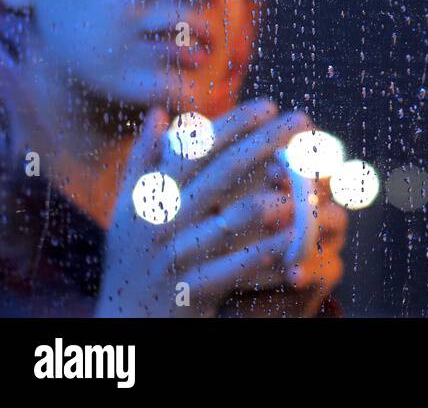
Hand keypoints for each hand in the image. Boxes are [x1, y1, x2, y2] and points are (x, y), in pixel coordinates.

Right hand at [95, 99, 343, 316]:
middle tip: (302, 122)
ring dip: (263, 204)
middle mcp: (161, 220)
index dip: (233, 124)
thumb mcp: (128, 209)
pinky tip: (285, 243)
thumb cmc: (133, 260)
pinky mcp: (188, 289)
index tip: (268, 105)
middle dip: (264, 143)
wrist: (125, 321)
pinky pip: (227, 270)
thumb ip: (143, 161)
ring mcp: (174, 256)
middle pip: (220, 173)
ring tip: (297, 188)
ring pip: (223, 223)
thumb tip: (157, 113)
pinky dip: (256, 256)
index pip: (195, 148)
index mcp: (150, 195)